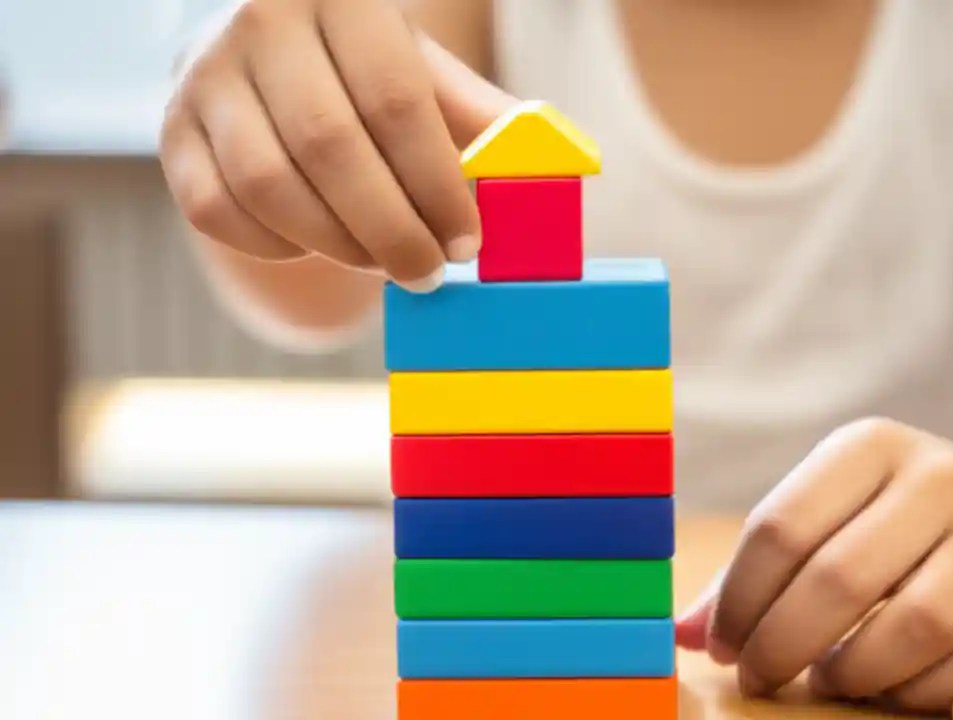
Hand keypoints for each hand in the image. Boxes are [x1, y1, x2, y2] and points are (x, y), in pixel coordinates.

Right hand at [160, 0, 513, 290]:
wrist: (262, 46)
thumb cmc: (360, 64)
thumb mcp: (419, 66)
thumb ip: (476, 112)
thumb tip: (554, 160)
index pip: (394, 101)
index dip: (436, 185)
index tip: (467, 243)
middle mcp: (262, 24)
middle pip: (329, 147)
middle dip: (391, 229)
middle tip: (427, 273)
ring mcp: (205, 77)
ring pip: (267, 185)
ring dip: (337, 244)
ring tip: (384, 263)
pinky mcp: (171, 131)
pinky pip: (216, 211)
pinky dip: (275, 246)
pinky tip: (318, 244)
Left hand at [676, 418, 952, 718]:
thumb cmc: (896, 513)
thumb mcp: (831, 506)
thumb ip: (758, 568)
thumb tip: (682, 635)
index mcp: (875, 447)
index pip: (784, 526)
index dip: (739, 599)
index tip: (722, 646)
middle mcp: (945, 483)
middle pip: (848, 580)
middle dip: (788, 645)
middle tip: (762, 677)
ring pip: (933, 625)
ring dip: (872, 676)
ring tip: (838, 684)